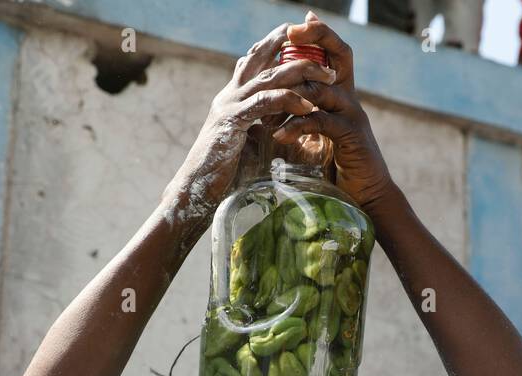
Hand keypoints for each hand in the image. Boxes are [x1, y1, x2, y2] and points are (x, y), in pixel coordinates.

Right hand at [164, 23, 337, 221]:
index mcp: (232, 98)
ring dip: (301, 72)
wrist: (193, 189)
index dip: (274, 46)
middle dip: (291, 46)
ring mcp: (229, 105)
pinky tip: (308, 105)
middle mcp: (229, 95)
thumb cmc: (220, 173)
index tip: (302, 40)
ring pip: (269, 76)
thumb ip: (256, 128)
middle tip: (321, 46)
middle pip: (260, 57)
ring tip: (327, 75)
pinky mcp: (232, 121)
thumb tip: (277, 128)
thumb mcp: (243, 143)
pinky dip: (289, 100)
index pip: (253, 61)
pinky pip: (265, 102)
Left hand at [271, 12, 393, 211]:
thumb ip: (306, 117)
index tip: (295, 26)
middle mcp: (350, 99)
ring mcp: (352, 115)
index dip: (319, 36)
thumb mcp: (320, 138)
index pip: (334, 55)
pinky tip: (279, 135)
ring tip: (266, 104)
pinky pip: (321, 121)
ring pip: (321, 88)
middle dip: (315, 39)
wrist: (366, 198)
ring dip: (291, 92)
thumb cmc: (338, 170)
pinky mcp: (351, 136)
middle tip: (289, 34)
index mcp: (341, 96)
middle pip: (338, 55)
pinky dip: (297, 125)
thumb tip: (277, 109)